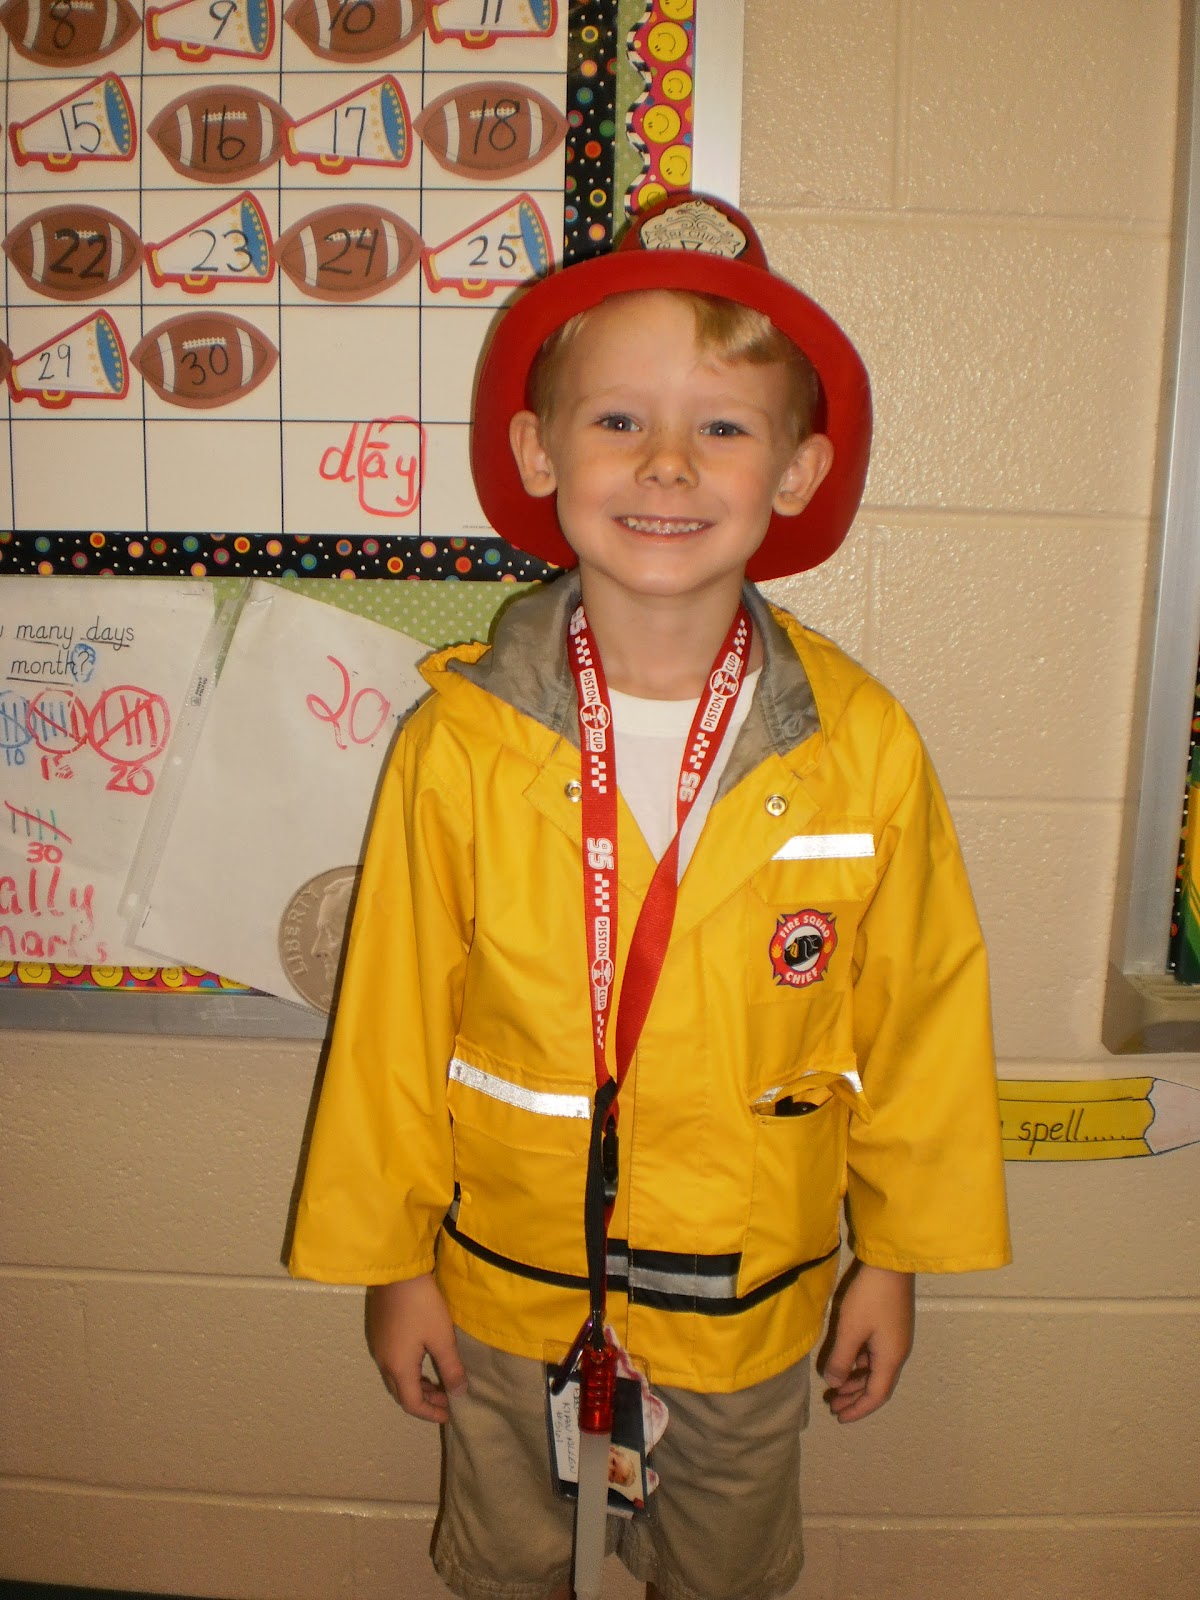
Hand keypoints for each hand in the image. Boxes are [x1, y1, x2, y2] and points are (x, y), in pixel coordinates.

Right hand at [366, 1274, 467, 1422]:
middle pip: (402, 1393)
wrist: (397, 1271)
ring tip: (438, 1380)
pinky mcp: (379, 1333)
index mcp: (399, 1367)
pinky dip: (409, 1371)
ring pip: (396, 1378)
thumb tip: (459, 1394)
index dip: (431, 1413)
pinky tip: (423, 1358)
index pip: (412, 1404)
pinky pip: (393, 1363)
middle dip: (424, 1400)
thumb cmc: (422, 1305)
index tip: (449, 1413)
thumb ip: (451, 1368)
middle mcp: (384, 1362)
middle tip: (446, 1397)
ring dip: (417, 1385)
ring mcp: (378, 1347)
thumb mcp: (442, 1337)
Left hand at [819, 1261, 913, 1422]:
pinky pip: (875, 1355)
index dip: (858, 1409)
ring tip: (835, 1387)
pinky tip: (845, 1360)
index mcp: (890, 1359)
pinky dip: (860, 1364)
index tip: (840, 1417)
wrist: (891, 1265)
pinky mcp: (891, 1326)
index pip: (876, 1396)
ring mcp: (895, 1339)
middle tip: (832, 1405)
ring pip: (875, 1369)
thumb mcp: (850, 1329)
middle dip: (854, 1397)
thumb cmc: (870, 1297)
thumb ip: (841, 1359)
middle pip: (876, 1385)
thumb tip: (834, 1383)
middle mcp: (897, 1353)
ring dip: (856, 1380)